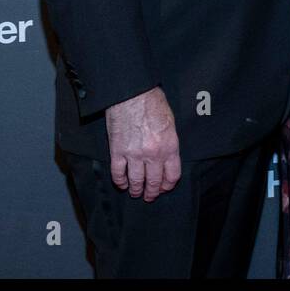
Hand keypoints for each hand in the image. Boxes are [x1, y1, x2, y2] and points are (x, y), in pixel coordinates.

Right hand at [104, 86, 181, 200]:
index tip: (164, 188)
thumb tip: (167, 157)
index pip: (171, 175)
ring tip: (136, 193)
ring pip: (136, 181)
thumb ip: (169, 143)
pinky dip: (120, 181)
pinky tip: (122, 184)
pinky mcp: (117, 151)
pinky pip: (118, 172)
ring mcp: (134, 154)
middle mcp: (153, 154)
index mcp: (169, 147)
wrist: (132, 94)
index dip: (168, 185)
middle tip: (149, 196)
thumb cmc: (153, 103)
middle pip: (153, 181)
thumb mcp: (171, 123)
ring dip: (136, 190)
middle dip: (152, 192)